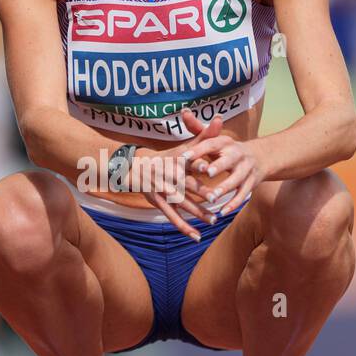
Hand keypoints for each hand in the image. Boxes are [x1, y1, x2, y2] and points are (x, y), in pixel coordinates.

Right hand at [131, 110, 225, 238]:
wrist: (135, 169)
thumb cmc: (167, 158)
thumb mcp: (184, 147)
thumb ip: (204, 135)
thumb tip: (220, 119)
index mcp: (177, 161)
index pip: (188, 162)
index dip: (196, 164)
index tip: (206, 167)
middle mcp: (169, 175)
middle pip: (186, 184)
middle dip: (201, 192)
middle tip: (216, 198)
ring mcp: (163, 191)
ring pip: (181, 203)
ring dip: (196, 212)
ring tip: (213, 221)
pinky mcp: (159, 203)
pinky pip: (173, 218)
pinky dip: (184, 228)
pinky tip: (196, 236)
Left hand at [177, 115, 262, 214]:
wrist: (260, 157)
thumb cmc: (227, 149)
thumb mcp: (214, 138)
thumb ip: (197, 128)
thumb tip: (183, 112)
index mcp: (225, 142)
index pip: (211, 144)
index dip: (198, 150)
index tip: (184, 157)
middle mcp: (237, 154)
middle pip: (228, 161)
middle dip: (219, 166)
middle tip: (207, 173)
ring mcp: (246, 169)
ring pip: (237, 180)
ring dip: (225, 188)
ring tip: (211, 197)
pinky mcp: (252, 183)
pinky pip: (243, 194)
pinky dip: (233, 203)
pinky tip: (223, 212)